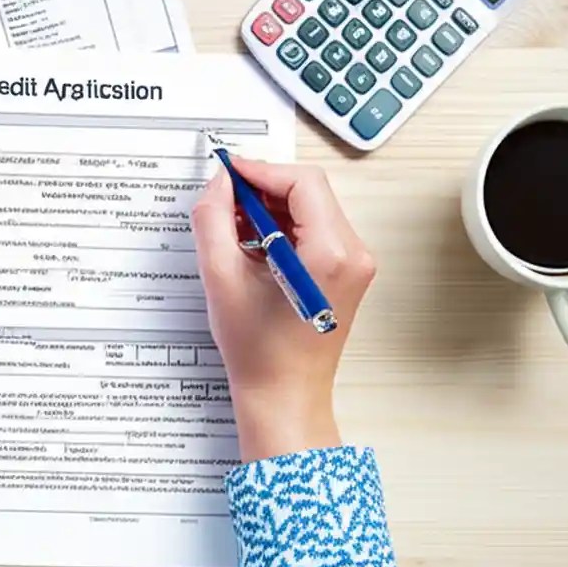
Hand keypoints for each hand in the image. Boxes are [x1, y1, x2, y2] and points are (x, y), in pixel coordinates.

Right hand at [191, 159, 375, 462]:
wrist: (283, 395)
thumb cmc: (260, 352)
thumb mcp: (221, 277)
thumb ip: (213, 220)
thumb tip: (218, 185)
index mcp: (331, 253)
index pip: (301, 182)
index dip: (260, 171)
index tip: (230, 172)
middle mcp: (352, 255)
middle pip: (309, 192)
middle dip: (263, 190)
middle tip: (225, 201)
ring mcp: (353, 264)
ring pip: (310, 209)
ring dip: (270, 210)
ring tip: (234, 230)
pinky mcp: (345, 273)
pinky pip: (313, 231)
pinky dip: (281, 229)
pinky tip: (253, 247)